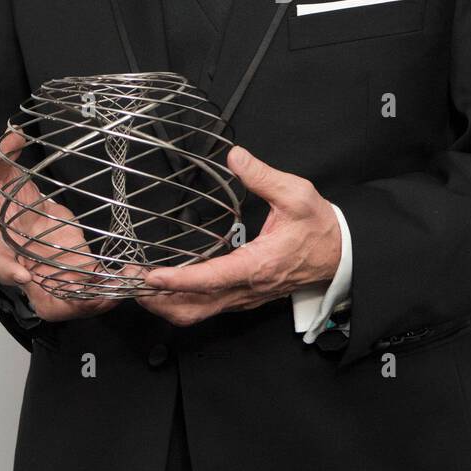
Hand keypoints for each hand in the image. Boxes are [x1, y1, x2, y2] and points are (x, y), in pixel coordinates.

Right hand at [0, 129, 118, 321]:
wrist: (15, 208)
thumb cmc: (1, 197)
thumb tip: (16, 134)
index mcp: (5, 249)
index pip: (3, 266)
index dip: (12, 272)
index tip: (25, 273)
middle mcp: (30, 269)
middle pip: (45, 303)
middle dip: (70, 305)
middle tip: (93, 296)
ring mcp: (54, 273)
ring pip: (72, 305)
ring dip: (96, 302)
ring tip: (120, 291)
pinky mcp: (74, 270)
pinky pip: (91, 293)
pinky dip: (109, 291)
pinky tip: (129, 280)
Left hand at [134, 146, 340, 326]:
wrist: (340, 255)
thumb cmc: (319, 228)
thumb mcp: (297, 194)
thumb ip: (263, 176)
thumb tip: (235, 158)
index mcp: (258, 265)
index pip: (211, 279)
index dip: (178, 280)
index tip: (152, 276)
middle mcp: (247, 288)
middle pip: (194, 308)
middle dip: (158, 301)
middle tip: (130, 283)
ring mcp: (244, 297)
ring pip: (198, 313)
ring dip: (166, 304)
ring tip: (139, 287)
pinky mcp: (243, 297)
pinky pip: (207, 308)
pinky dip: (180, 302)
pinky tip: (165, 288)